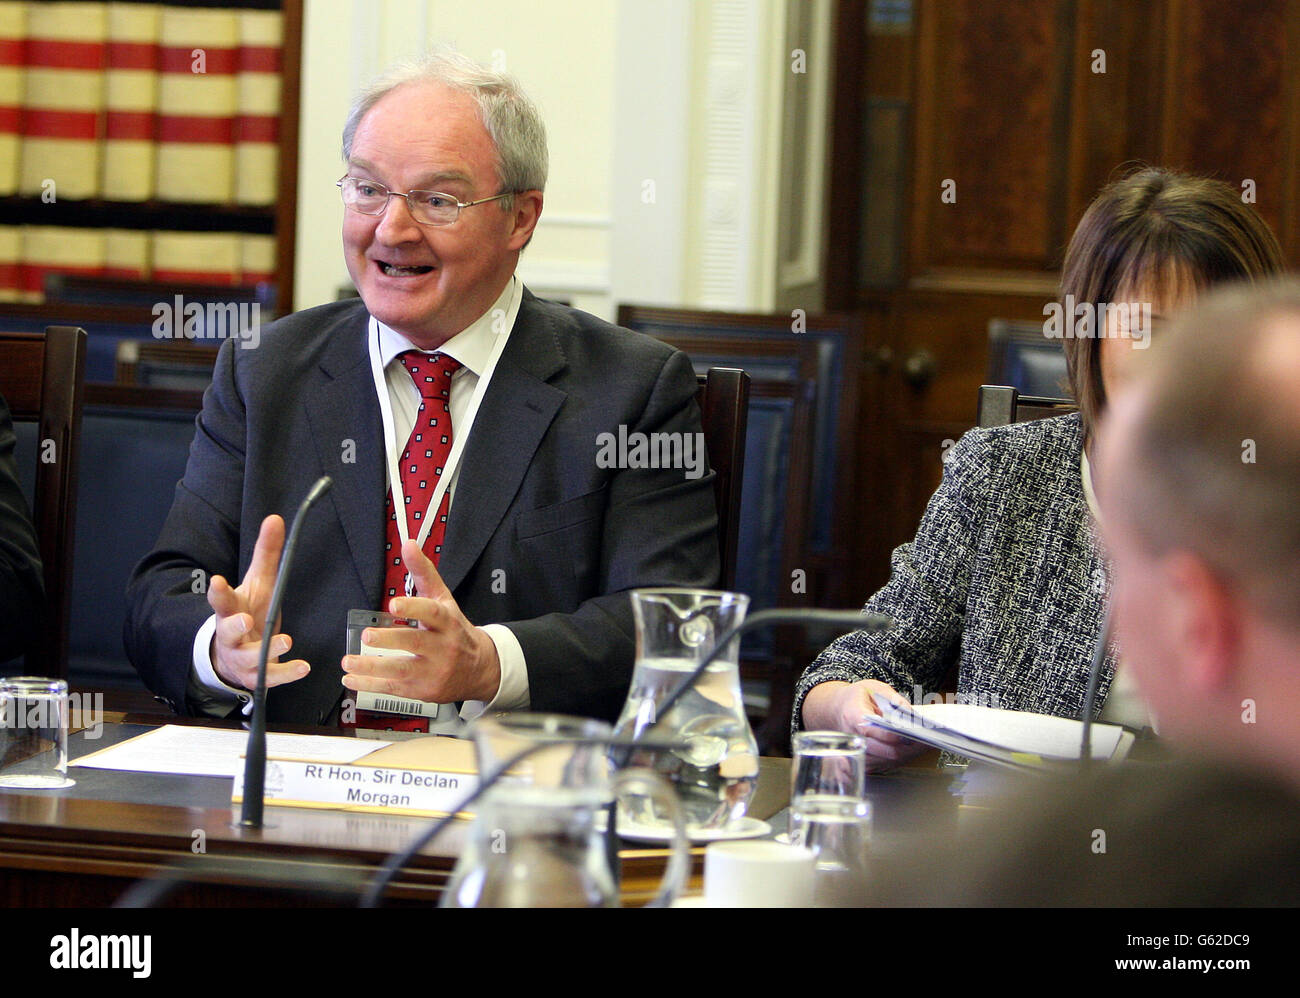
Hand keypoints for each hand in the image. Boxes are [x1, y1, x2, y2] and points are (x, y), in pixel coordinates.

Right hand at [207, 514, 309, 691]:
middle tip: (244, 619)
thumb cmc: (248, 610)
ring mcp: (242, 658)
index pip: (220, 599)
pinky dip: (287, 673)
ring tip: (285, 640)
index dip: (218, 591)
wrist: (233, 655)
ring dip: (267, 650)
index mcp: (230, 609)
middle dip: (234, 625)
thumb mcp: (258, 582)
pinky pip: (271, 678)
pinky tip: (303, 667)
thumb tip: (275, 518)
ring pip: (250, 657)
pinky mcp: (255, 677)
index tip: (217, 580)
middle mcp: (232, 635)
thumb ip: (266, 553)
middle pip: (228, 630)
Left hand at [340, 539, 501, 703]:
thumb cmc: (455, 631)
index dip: (413, 607)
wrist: (479, 668)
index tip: (394, 604)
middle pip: (416, 642)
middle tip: (367, 636)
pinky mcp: (422, 690)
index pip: (432, 612)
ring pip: (402, 669)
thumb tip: (409, 544)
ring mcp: (433, 671)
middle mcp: (442, 647)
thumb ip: (424, 573)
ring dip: (373, 667)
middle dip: (390, 640)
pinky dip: (370, 685)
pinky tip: (351, 679)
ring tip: (349, 662)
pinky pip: (394, 688)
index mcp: (447, 621)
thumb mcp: (444, 599)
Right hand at [802, 679, 928, 769]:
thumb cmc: (857, 697)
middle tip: (929, 741)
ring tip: (929, 744)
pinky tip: (917, 749)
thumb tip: (910, 714)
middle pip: (882, 751)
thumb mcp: (874, 688)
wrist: (836, 709)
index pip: (872, 731)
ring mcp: (858, 752)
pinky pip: (886, 764)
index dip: (891, 735)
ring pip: (887, 761)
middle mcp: (853, 738)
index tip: (910, 732)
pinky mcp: (864, 760)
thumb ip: (893, 699)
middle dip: (907, 748)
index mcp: (852, 716)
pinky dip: (903, 757)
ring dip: (908, 754)